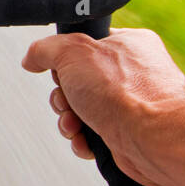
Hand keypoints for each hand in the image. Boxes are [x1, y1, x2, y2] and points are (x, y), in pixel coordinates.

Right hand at [21, 28, 184, 185]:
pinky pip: (95, 135)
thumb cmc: (126, 93)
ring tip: (75, 125)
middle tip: (68, 101)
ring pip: (84, 111)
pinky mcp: (130, 133)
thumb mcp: (72, 52)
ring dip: (70, 121)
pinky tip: (85, 141)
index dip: (66, 60)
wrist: (152, 139)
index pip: (86, 45)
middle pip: (79, 82)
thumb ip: (45, 49)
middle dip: (64, 98)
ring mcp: (133, 105)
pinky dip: (84, 140)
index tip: (61, 69)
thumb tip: (32, 58)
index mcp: (129, 44)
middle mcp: (135, 73)